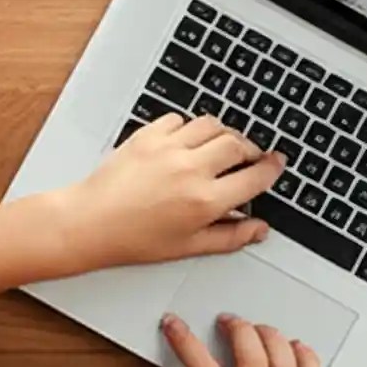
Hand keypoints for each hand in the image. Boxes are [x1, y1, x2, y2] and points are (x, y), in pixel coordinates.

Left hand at [57, 114, 284, 272]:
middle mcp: (190, 170)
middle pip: (237, 143)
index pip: (254, 177)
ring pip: (211, 125)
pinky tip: (184, 142)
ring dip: (222, 134)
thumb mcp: (188, 247)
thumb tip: (258, 229)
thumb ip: (229, 237)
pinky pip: (178, 119)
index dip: (271, 168)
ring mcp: (168, 148)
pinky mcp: (147, 135)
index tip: (277, 164)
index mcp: (204, 201)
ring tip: (220, 147)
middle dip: (250, 149)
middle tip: (249, 156)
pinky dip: (188, 127)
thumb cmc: (132, 238)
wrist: (90, 222)